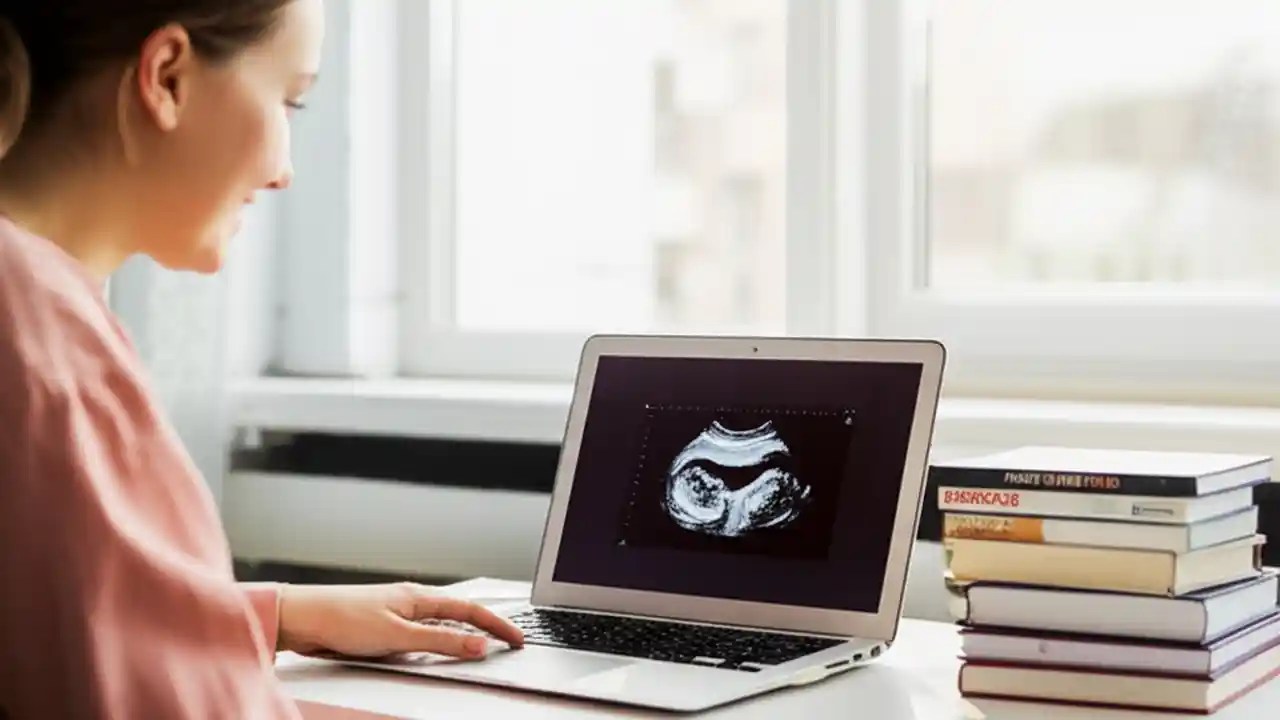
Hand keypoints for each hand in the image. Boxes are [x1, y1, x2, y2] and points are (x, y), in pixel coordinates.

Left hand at [277, 582, 523, 659]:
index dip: (497, 626)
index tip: (517, 640)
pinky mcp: (385, 626)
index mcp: (421, 597)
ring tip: (485, 645)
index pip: (471, 611)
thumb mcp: (399, 635)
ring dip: (465, 633)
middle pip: (461, 614)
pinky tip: (439, 649)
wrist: (303, 617)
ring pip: (442, 623)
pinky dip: (440, 640)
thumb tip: (478, 645)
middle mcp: (413, 601)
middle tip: (509, 642)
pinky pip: (423, 633)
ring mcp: (399, 613)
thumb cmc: (344, 618)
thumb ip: (440, 641)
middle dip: (488, 626)